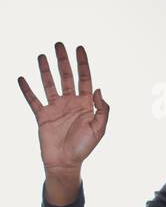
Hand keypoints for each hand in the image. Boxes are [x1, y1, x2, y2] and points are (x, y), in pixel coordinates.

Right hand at [19, 43, 108, 183]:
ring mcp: (55, 108)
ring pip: (49, 84)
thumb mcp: (99, 129)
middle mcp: (70, 103)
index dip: (83, 63)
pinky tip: (22, 78)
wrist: (66, 162)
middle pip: (66, 76)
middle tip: (59, 44)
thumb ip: (102, 109)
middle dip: (63, 61)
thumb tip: (98, 89)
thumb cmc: (85, 147)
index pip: (85, 79)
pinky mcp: (42, 115)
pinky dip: (27, 89)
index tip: (80, 48)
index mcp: (86, 104)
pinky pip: (33, 99)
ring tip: (41, 56)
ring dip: (45, 70)